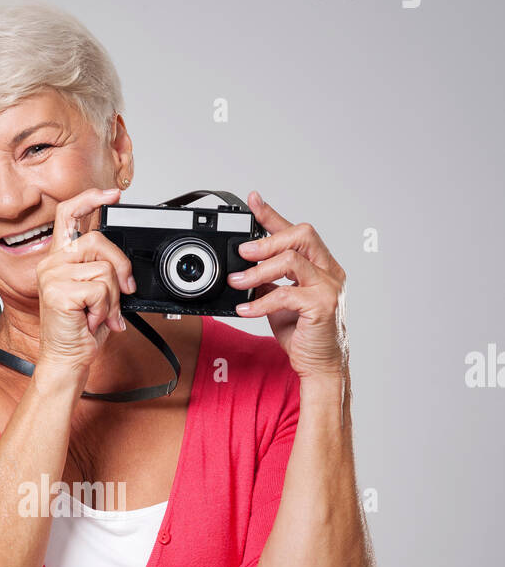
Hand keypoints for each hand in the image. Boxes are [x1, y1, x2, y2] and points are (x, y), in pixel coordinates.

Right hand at [34, 186, 134, 377]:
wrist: (68, 358)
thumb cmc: (81, 328)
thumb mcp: (97, 293)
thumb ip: (104, 270)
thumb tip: (124, 265)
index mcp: (60, 259)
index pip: (68, 214)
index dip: (90, 198)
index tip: (112, 193)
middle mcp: (52, 263)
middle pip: (99, 241)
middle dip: (121, 267)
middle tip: (123, 292)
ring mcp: (52, 276)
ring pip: (105, 270)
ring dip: (112, 298)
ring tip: (99, 313)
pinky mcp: (58, 291)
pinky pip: (100, 290)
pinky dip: (104, 309)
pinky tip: (91, 320)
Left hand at [227, 191, 347, 377]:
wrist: (320, 366)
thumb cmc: (304, 335)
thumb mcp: (280, 304)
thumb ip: (268, 283)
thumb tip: (243, 270)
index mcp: (321, 266)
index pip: (297, 232)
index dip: (273, 215)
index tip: (252, 199)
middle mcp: (330, 272)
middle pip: (302, 235)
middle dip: (267, 240)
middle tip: (241, 253)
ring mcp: (329, 288)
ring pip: (293, 260)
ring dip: (259, 270)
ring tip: (237, 282)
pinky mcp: (322, 306)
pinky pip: (286, 294)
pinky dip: (260, 301)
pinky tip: (245, 309)